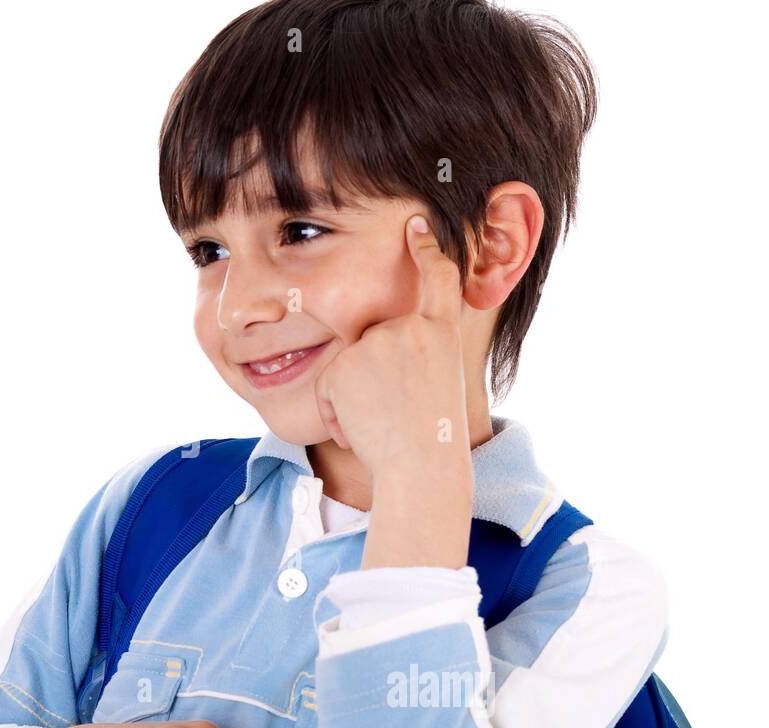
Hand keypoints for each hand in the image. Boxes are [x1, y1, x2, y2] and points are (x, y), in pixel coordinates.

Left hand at [313, 214, 473, 568]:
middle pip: (373, 339)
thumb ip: (413, 353)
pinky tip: (361, 425)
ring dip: (354, 398)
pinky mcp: (346, 363)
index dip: (428, 247)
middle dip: (372, 377)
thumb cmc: (430, 438)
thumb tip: (381, 340)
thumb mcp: (434, 383)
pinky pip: (327, 387)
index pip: (439, 277)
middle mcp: (411, 327)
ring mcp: (377, 341)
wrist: (422, 464)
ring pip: (347, 366)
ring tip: (382, 420)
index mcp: (441, 332)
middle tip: (398, 410)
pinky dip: (337, 411)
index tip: (417, 222)